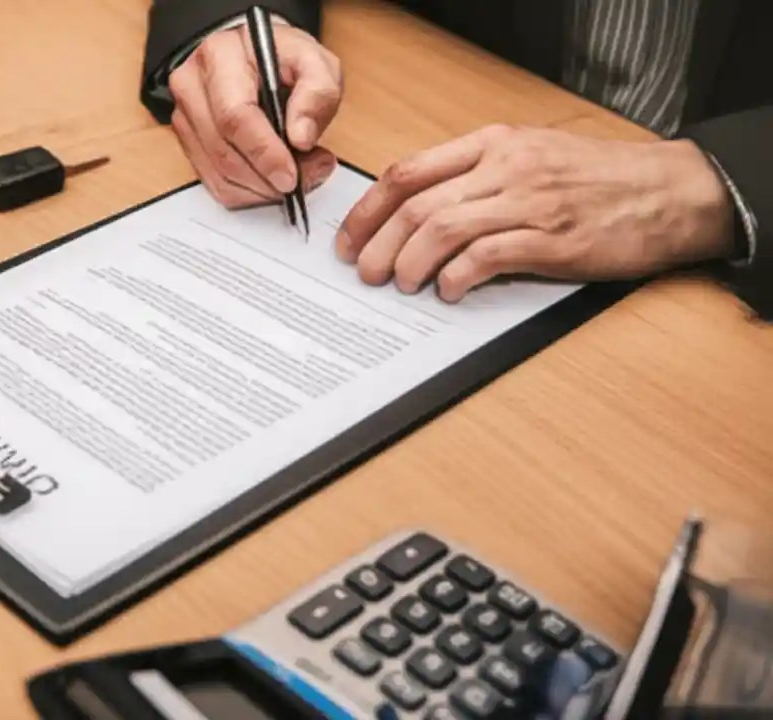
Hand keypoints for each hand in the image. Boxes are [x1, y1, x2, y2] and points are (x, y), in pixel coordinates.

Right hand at [168, 22, 341, 207]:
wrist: (255, 59)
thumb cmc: (283, 58)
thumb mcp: (315, 61)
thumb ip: (317, 93)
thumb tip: (301, 137)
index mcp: (221, 56)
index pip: (234, 116)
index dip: (264, 152)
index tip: (291, 175)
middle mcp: (192, 86)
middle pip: (223, 151)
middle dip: (267, 177)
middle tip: (306, 177)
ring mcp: (185, 117)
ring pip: (219, 173)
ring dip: (261, 189)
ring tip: (298, 176)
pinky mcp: (188, 143)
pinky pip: (215, 183)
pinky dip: (248, 192)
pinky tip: (272, 179)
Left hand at [336, 125, 735, 301]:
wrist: (670, 191)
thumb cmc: (598, 179)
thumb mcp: (529, 156)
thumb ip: (475, 178)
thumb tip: (417, 218)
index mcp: (493, 144)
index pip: (408, 172)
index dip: (368, 209)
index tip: (350, 238)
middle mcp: (505, 168)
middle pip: (416, 205)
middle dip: (378, 243)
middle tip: (365, 272)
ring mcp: (528, 202)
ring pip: (442, 229)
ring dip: (410, 263)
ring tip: (400, 284)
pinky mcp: (552, 240)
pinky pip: (486, 257)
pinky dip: (456, 277)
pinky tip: (449, 291)